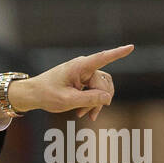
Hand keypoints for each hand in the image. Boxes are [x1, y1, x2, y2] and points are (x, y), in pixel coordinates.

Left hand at [7, 44, 133, 121]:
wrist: (32, 95)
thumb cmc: (46, 95)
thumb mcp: (67, 100)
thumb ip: (88, 99)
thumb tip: (108, 98)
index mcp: (79, 67)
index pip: (102, 58)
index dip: (117, 53)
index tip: (131, 47)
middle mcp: (84, 67)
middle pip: (104, 82)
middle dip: (100, 99)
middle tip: (91, 114)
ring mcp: (83, 73)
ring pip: (101, 87)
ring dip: (96, 102)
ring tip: (86, 115)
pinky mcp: (82, 79)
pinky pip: (94, 89)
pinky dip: (91, 101)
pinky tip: (84, 113)